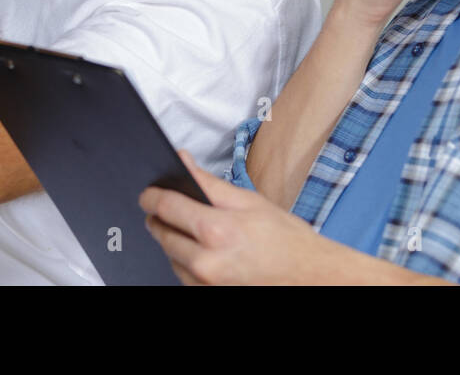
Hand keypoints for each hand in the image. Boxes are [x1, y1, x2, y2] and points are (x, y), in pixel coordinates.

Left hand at [140, 150, 341, 284]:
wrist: (311, 278)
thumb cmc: (287, 240)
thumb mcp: (249, 201)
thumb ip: (209, 183)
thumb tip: (181, 160)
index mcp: (215, 230)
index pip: (164, 207)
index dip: (151, 196)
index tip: (148, 193)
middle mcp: (205, 262)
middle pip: (161, 233)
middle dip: (162, 219)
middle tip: (172, 210)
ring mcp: (205, 285)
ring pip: (170, 257)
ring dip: (175, 243)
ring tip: (200, 234)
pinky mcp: (207, 297)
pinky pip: (183, 278)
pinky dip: (188, 264)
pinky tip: (208, 255)